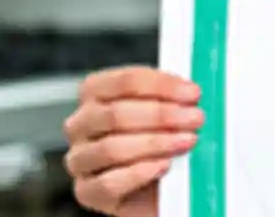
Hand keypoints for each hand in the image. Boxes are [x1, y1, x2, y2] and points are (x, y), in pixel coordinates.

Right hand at [63, 66, 203, 215]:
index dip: (161, 85)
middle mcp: (81, 125)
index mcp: (97, 95)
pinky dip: (139, 173)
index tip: (192, 93)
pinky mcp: (87, 192)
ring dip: (155, 143)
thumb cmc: (160, 143)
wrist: (156, 189)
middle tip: (195, 118)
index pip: (122, 81)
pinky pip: (108, 183)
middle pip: (115, 114)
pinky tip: (164, 166)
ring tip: (186, 142)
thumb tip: (194, 93)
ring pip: (111, 148)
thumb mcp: (166, 114)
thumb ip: (175, 99)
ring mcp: (80, 160)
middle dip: (161, 114)